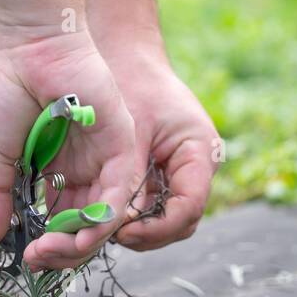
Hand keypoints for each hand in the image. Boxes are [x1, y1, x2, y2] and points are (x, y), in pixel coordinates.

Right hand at [0, 30, 136, 270]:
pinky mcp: (120, 143)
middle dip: (63, 252)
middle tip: (37, 260)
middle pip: (84, 227)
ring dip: (81, 243)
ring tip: (54, 253)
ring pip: (103, 217)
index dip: (46, 246)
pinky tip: (81, 234)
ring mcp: (103, 157)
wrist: (30, 42)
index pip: (59, 222)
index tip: (24, 257)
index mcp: (55, 170)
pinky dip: (103, 218)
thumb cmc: (10, 85)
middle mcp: (83, 168)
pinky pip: (119, 191)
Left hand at [103, 46, 218, 249]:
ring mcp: (179, 176)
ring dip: (134, 233)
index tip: (123, 233)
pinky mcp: (160, 178)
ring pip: (163, 222)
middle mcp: (195, 170)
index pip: (188, 207)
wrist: (127, 58)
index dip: (158, 228)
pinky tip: (97, 222)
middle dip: (145, 236)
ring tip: (100, 234)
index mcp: (200, 152)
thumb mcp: (131, 129)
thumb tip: (119, 223)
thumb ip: (130, 176)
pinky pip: (148, 209)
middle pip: (179, 222)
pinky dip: (126, 219)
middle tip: (107, 238)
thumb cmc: (132, 82)